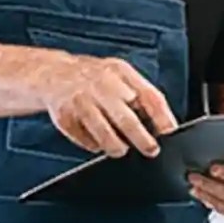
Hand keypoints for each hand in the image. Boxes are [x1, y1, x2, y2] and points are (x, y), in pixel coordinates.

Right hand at [39, 54, 177, 158]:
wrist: (52, 73)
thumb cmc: (93, 78)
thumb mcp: (119, 74)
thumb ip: (140, 94)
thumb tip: (163, 123)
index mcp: (120, 72)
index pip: (148, 96)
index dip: (162, 117)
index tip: (171, 133)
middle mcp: (100, 85)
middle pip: (125, 118)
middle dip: (141, 138)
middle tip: (151, 150)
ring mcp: (81, 101)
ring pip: (103, 132)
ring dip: (116, 146)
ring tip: (121, 150)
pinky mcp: (64, 117)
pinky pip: (84, 140)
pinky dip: (94, 145)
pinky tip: (98, 142)